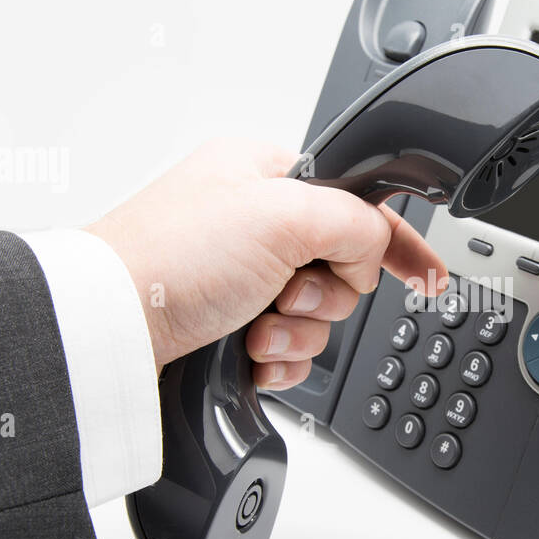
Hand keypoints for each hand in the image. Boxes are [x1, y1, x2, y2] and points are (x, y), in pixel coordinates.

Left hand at [85, 138, 447, 386]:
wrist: (108, 330)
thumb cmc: (167, 258)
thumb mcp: (280, 215)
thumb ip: (353, 221)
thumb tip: (374, 251)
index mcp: (265, 176)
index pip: (357, 204)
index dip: (398, 242)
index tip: (429, 275)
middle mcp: (254, 224)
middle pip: (342, 268)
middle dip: (322, 295)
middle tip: (285, 293)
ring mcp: (240, 278)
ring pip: (316, 317)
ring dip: (295, 334)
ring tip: (253, 331)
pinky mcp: (227, 326)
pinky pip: (287, 352)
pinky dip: (276, 362)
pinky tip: (247, 358)